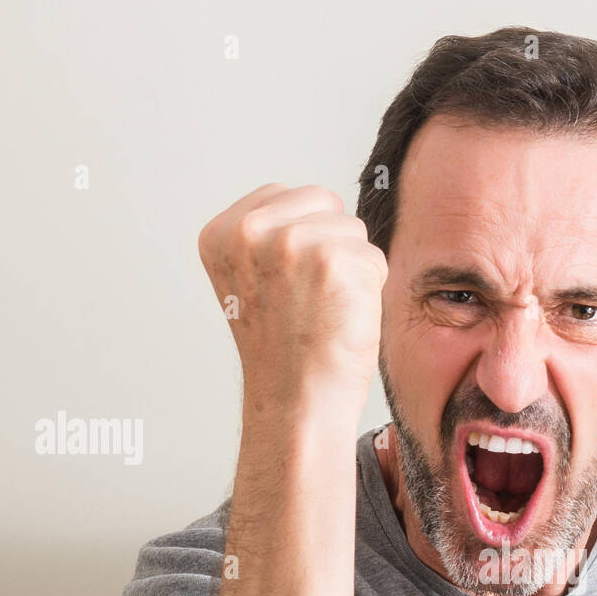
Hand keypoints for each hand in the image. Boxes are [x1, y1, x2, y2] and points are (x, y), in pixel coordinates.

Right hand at [197, 182, 388, 403]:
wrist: (298, 401)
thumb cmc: (286, 350)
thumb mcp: (253, 279)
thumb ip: (270, 235)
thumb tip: (320, 201)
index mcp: (222, 234)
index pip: (285, 194)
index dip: (303, 239)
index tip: (288, 285)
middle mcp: (249, 232)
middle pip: (323, 201)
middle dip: (330, 245)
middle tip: (311, 298)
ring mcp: (290, 242)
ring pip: (352, 229)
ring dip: (352, 270)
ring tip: (325, 309)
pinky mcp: (333, 260)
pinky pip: (374, 258)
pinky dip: (370, 290)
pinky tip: (343, 317)